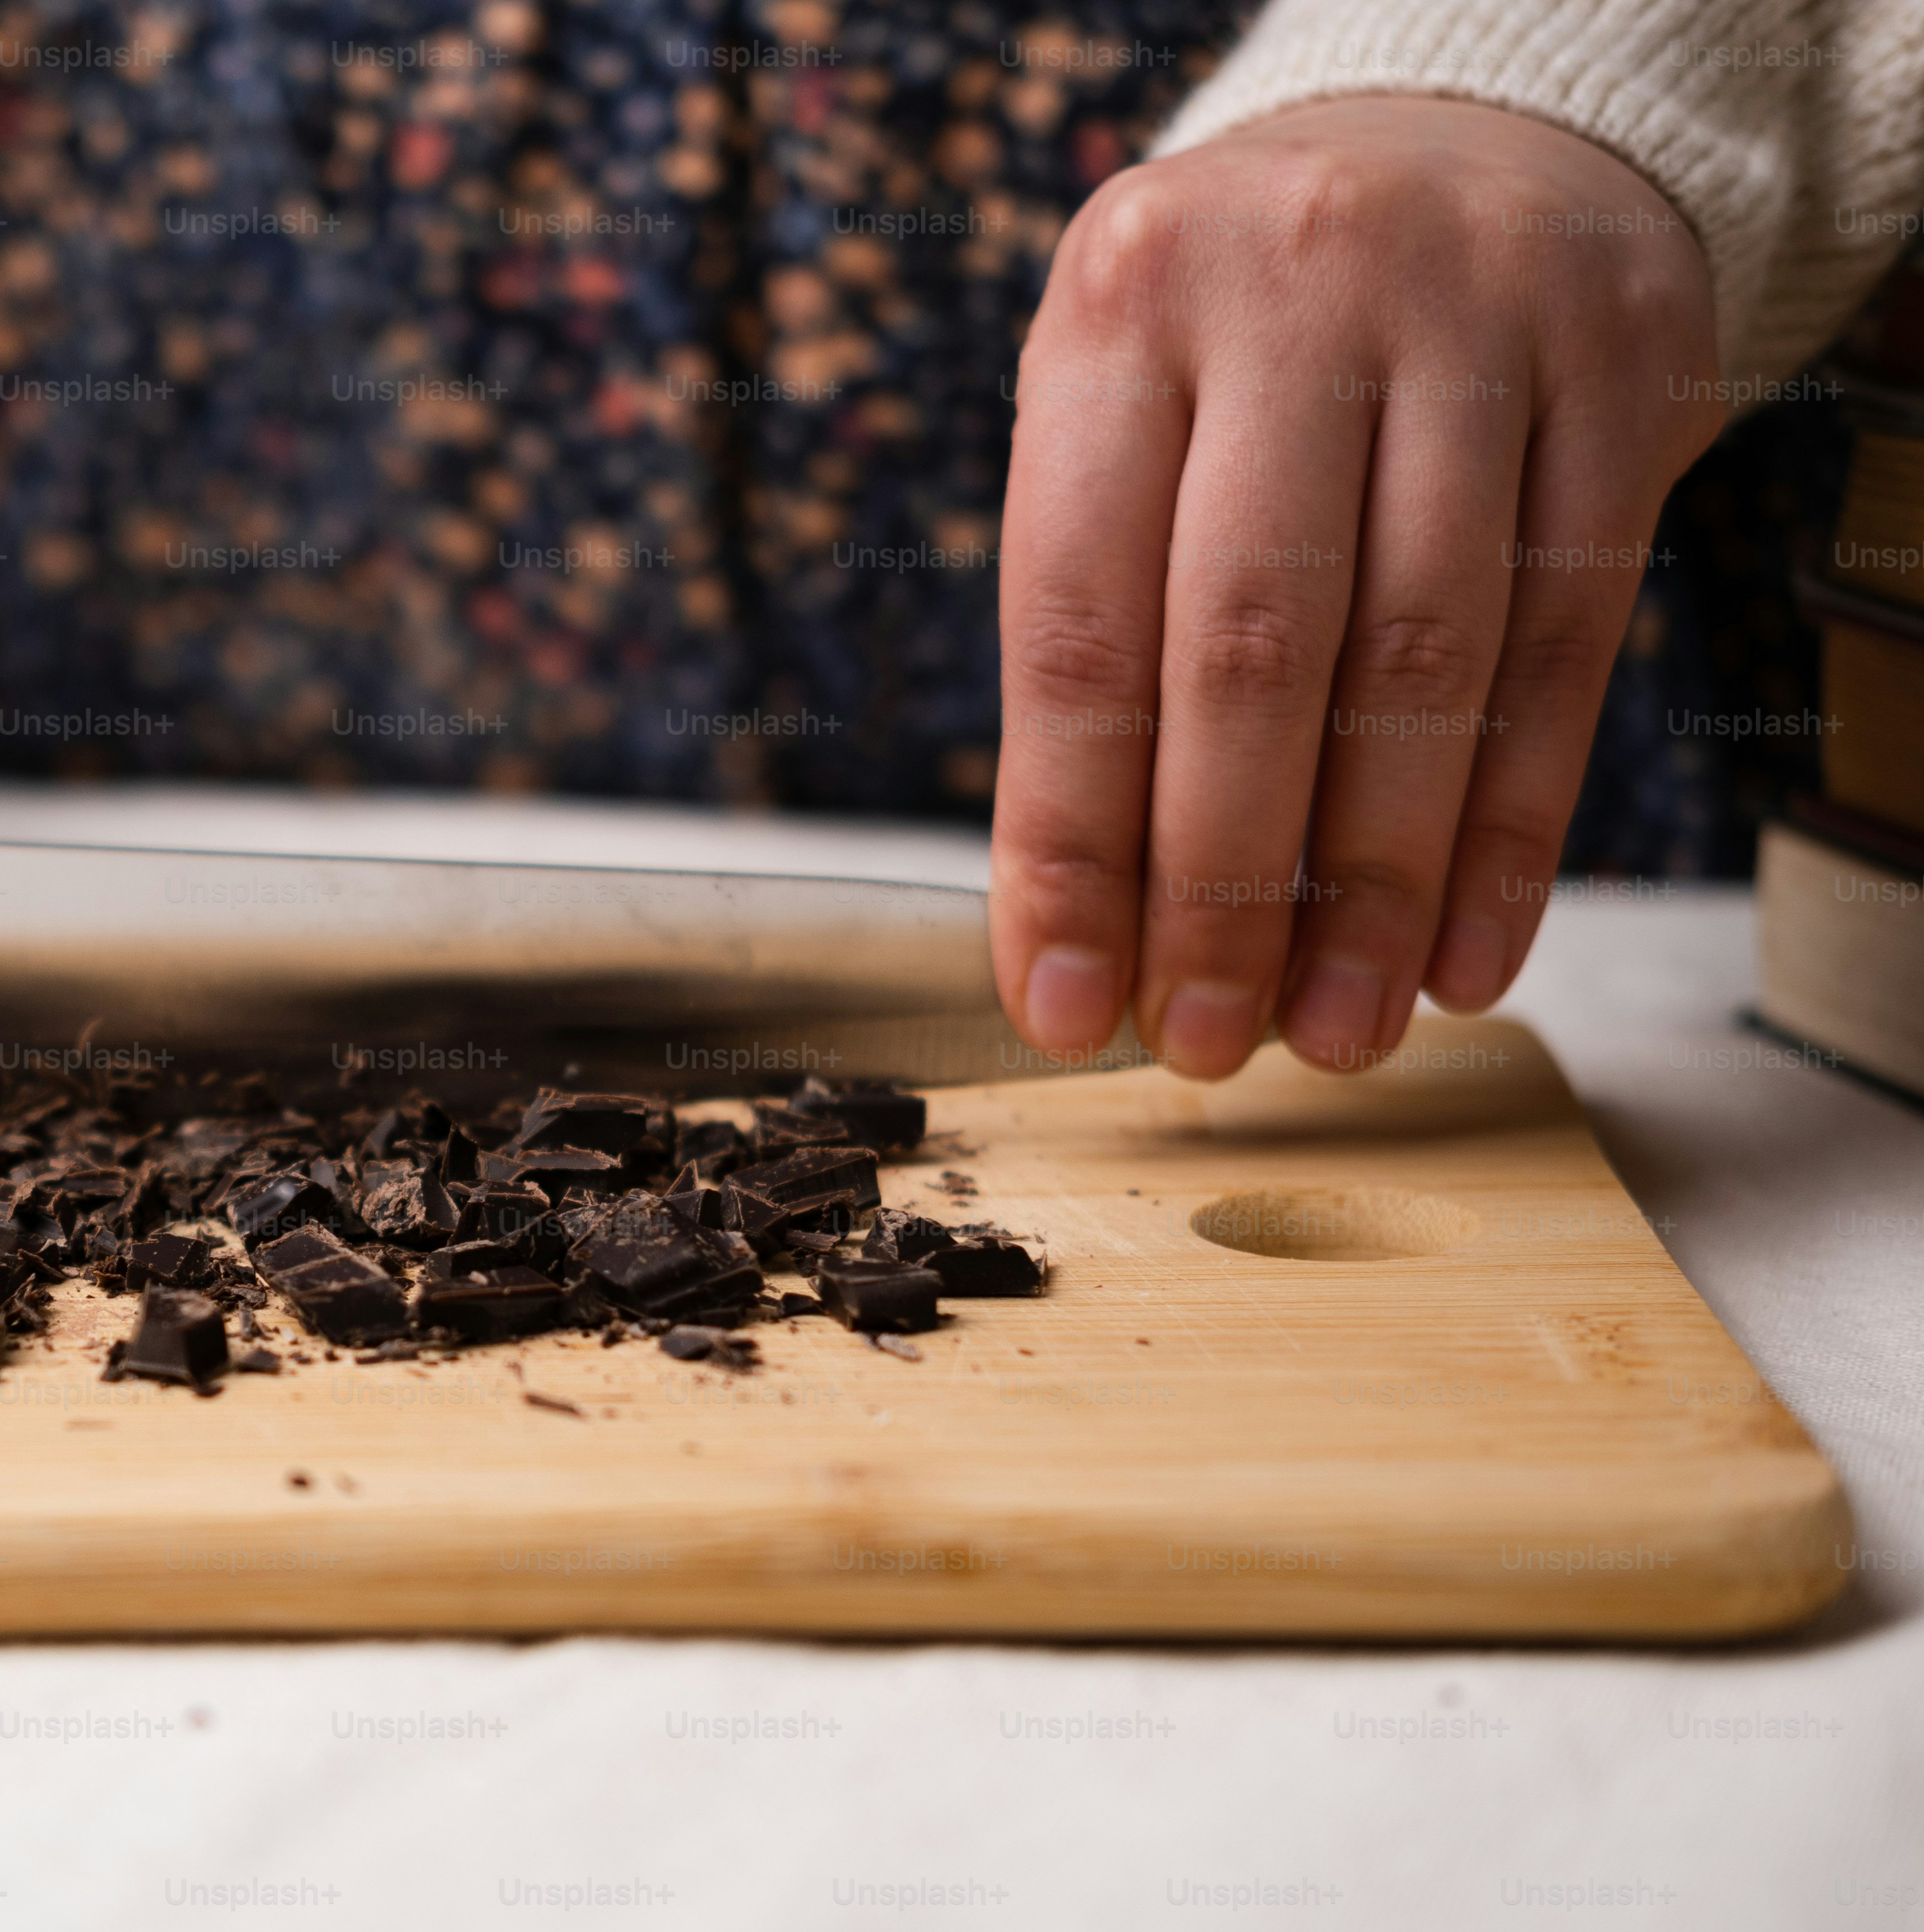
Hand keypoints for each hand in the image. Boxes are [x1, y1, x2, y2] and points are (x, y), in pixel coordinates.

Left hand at [992, 97, 1723, 1076]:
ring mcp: (1473, 321)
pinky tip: (1459, 952)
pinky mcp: (1622, 372)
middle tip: (1206, 1043)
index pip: (1081, 626)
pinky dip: (1509, 827)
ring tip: (1333, 1034)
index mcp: (1119, 310)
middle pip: (1252, 651)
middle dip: (1223, 884)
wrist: (1455, 133)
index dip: (1071, 841)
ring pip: (1423, 663)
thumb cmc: (1241, 334)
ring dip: (1372, 885)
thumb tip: (1080, 930)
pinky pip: (1568, 644)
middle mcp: (1291, 294)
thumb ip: (1098, 641)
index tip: (1063, 1000)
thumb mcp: (1121, 417)